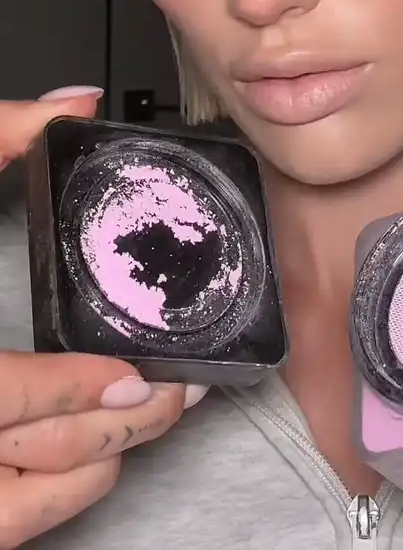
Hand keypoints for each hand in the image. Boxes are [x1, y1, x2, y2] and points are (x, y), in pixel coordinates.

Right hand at [0, 87, 206, 543]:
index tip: (136, 378)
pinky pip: (3, 526)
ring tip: (146, 417)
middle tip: (175, 392)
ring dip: (91, 468)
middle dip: (115, 429)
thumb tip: (78, 103)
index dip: (71, 391)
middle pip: (23, 456)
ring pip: (15, 510)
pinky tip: (88, 455)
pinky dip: (53, 499)